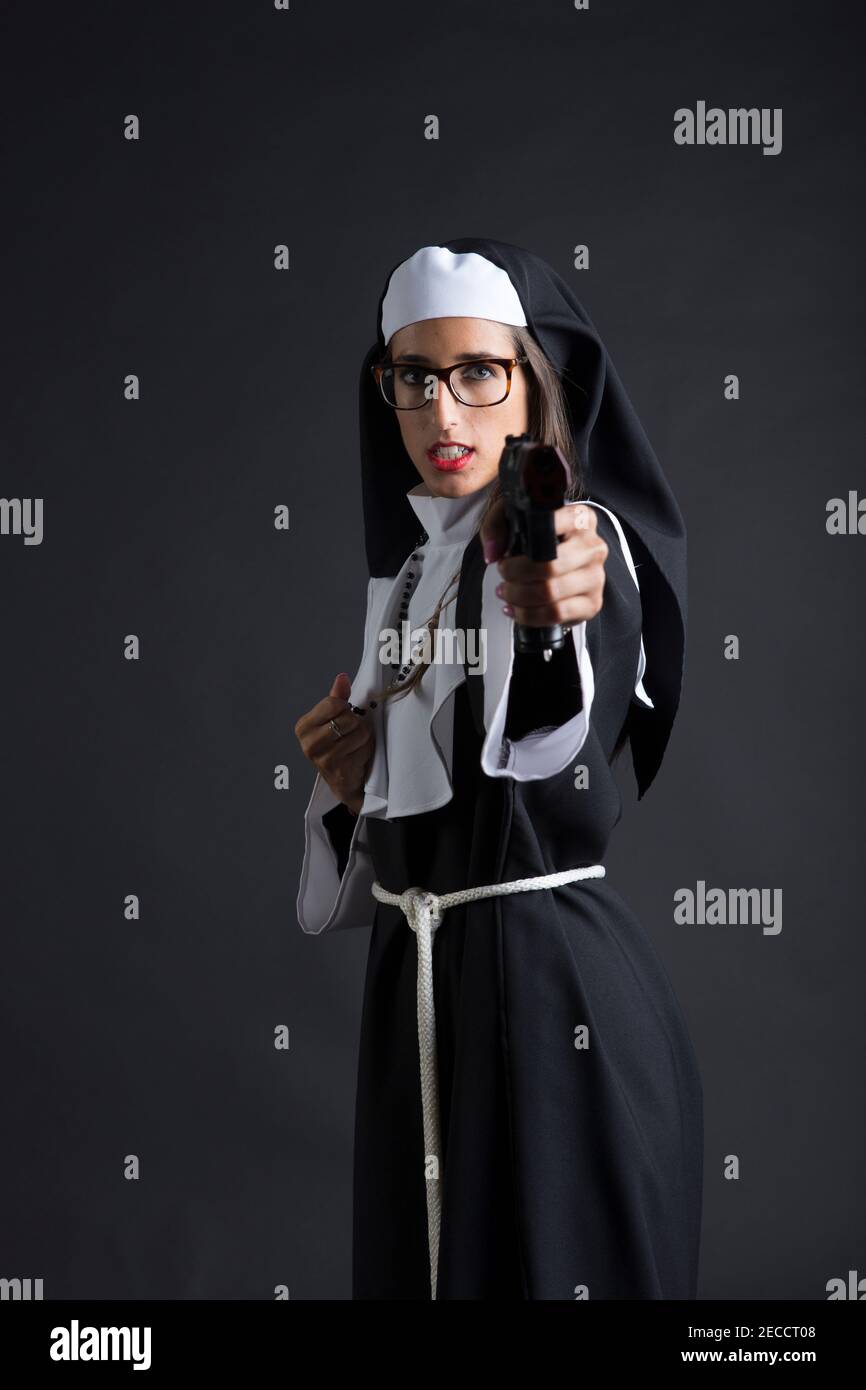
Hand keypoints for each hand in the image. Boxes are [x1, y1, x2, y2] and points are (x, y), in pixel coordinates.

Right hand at [294, 672, 373, 814]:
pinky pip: (364, 748)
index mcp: (304, 727)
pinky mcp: (339, 770)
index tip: (343, 716)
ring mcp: (322, 758)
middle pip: (348, 718)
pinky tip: (357, 757)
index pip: (333, 704)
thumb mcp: (333, 719)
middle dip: (356, 724)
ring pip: (359, 732)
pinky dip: (366, 750)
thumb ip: (337, 698)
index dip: (345, 708)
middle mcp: (308, 743)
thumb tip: (342, 678)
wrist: (343, 781)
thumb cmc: (338, 746)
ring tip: (354, 746)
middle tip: (350, 734)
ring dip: (363, 738)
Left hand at [480, 497, 608, 627]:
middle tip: (504, 576)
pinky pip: (556, 614)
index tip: (506, 558)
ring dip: (519, 597)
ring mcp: (596, 577)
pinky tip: (517, 610)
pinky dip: (529, 616)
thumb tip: (493, 554)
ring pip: (551, 593)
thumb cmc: (537, 539)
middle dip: (516, 576)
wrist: (560, 562)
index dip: (522, 551)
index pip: (551, 531)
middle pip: (549, 567)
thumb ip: (496, 526)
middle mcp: (593, 546)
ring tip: (507, 593)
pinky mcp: (592, 603)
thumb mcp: (513, 519)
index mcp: (579, 518)